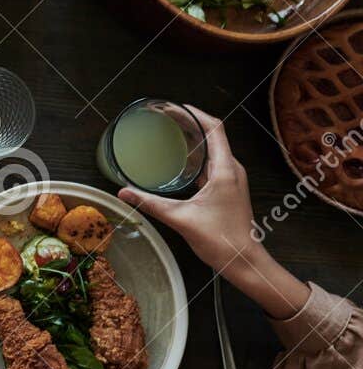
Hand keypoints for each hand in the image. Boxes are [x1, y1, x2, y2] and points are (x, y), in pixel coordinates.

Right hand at [119, 107, 307, 319]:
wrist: (244, 261)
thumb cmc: (220, 240)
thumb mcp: (181, 219)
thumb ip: (151, 203)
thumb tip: (123, 192)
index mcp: (225, 170)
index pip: (214, 129)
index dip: (195, 114)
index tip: (176, 107)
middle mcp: (232, 170)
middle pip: (214, 135)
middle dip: (190, 123)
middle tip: (166, 118)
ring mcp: (232, 180)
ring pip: (214, 150)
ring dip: (194, 139)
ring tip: (171, 134)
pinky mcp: (228, 190)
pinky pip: (213, 164)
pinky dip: (197, 156)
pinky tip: (180, 162)